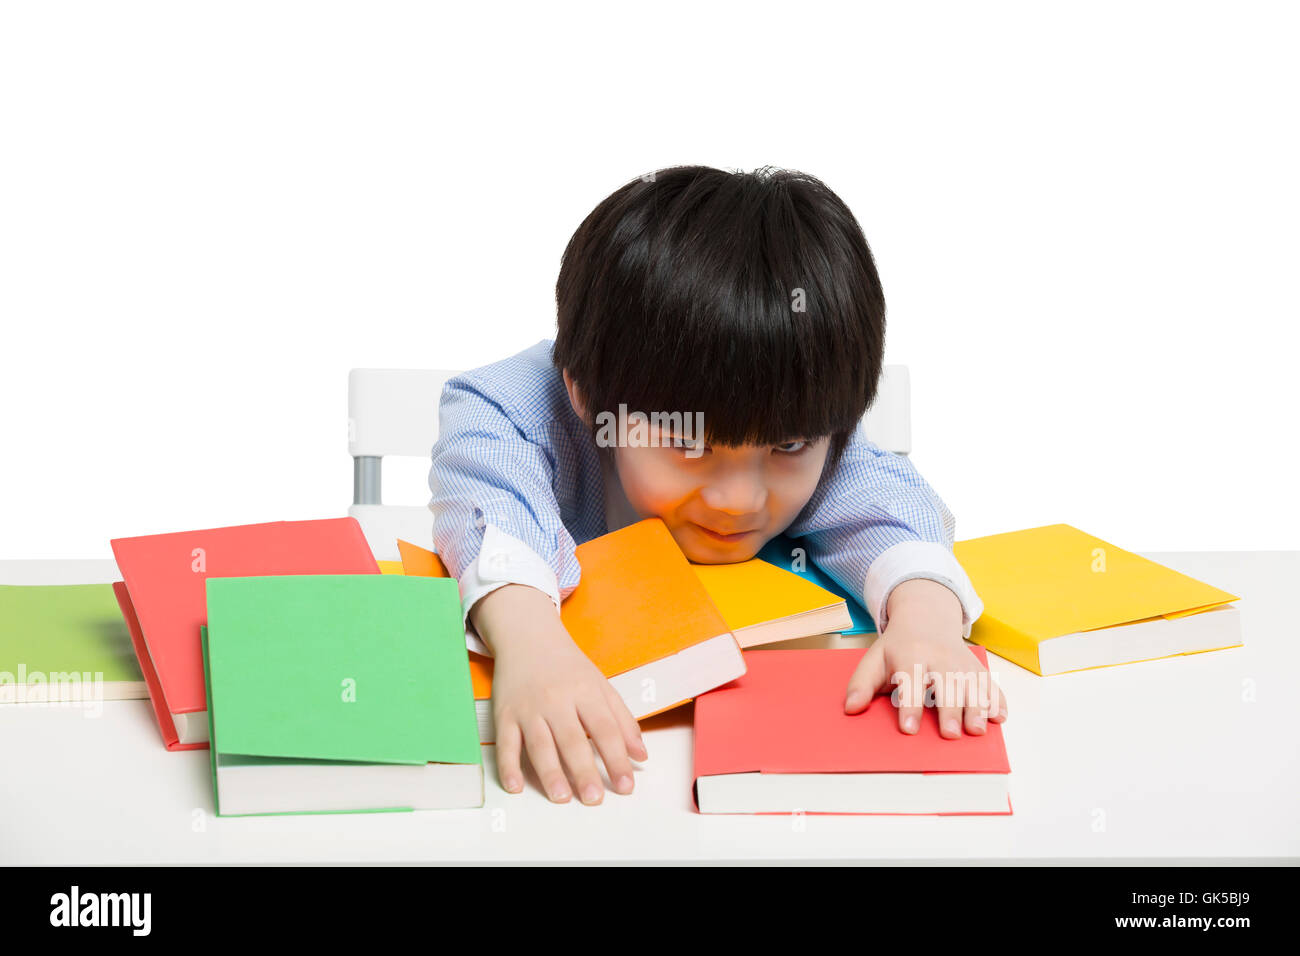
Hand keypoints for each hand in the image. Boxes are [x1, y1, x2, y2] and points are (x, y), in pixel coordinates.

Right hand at [469, 584, 647, 803]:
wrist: (528, 636)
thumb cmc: (567, 667)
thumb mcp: (601, 686)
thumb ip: (623, 721)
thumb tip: (641, 755)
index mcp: (585, 692)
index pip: (605, 730)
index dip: (616, 759)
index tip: (626, 785)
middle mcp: (556, 700)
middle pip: (572, 740)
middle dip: (584, 771)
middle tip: (594, 799)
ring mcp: (529, 708)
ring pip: (539, 744)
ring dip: (550, 773)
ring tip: (562, 797)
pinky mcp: (505, 714)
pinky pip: (506, 743)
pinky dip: (508, 766)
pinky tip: (516, 786)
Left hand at [842, 578, 1006, 736]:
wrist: (927, 617)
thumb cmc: (898, 647)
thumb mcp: (874, 659)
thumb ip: (861, 684)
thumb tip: (850, 708)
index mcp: (911, 655)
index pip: (910, 681)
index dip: (909, 706)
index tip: (909, 729)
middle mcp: (940, 657)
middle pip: (947, 684)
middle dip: (948, 710)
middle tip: (949, 735)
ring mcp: (962, 662)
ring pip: (973, 685)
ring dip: (977, 708)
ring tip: (976, 731)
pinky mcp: (978, 667)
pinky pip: (991, 683)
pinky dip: (997, 699)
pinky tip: (999, 716)